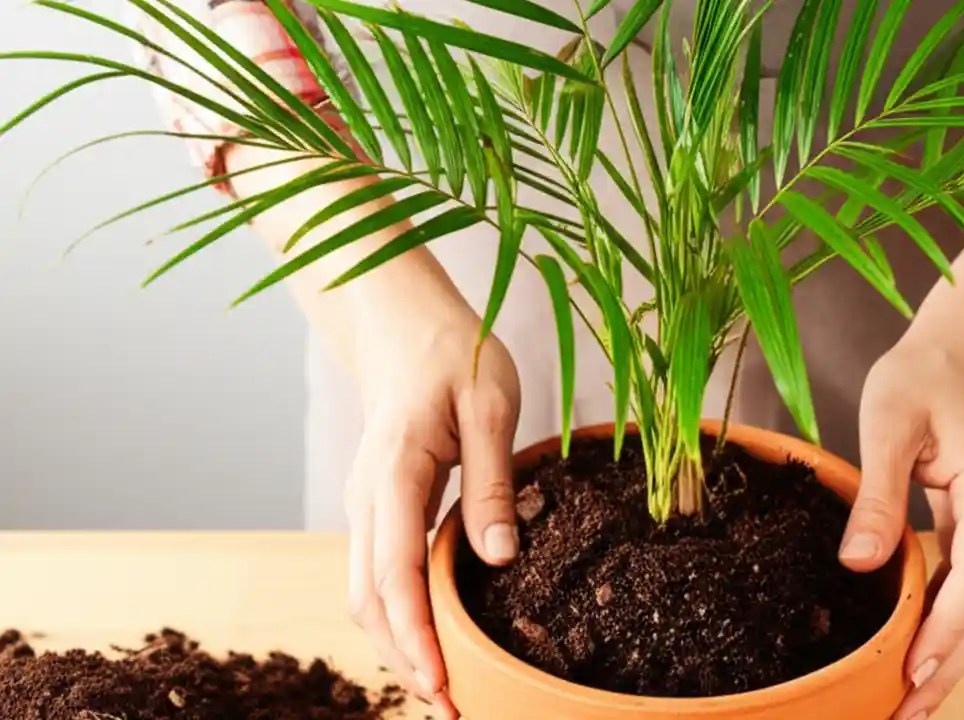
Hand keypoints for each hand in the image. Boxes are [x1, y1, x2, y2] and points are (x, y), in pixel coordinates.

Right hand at [344, 299, 520, 719]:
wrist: (406, 325)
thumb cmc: (456, 353)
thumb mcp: (491, 406)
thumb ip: (492, 483)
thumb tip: (499, 559)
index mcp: (394, 473)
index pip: (394, 574)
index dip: (417, 637)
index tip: (442, 684)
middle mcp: (366, 499)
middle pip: (369, 601)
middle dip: (405, 661)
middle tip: (452, 710)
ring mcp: (366, 506)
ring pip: (365, 595)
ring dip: (399, 646)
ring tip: (444, 690)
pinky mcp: (378, 509)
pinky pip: (377, 575)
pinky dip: (399, 617)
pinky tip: (432, 639)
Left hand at [839, 339, 963, 719]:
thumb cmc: (925, 378)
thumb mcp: (887, 421)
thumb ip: (876, 493)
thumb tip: (856, 563)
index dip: (944, 634)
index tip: (909, 673)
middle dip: (948, 668)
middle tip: (902, 714)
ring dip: (952, 661)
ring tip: (908, 706)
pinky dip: (951, 633)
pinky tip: (920, 660)